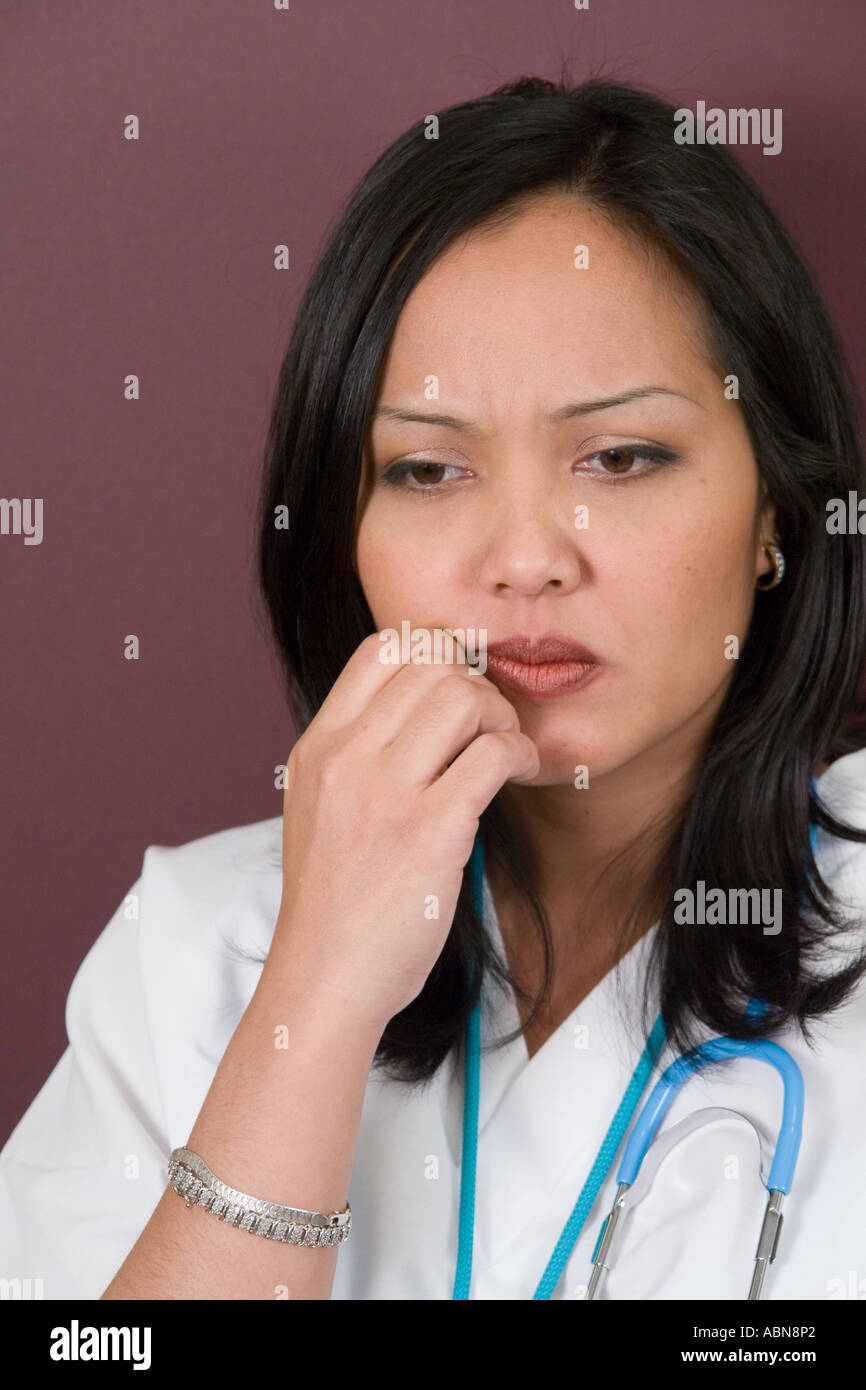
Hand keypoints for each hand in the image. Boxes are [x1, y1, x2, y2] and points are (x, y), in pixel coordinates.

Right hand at [269, 630, 538, 1027]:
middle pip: (431, 664)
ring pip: (464, 697)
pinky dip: (521, 754)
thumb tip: (423, 709)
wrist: (324, 978)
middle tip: (491, 727)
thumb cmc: (334, 903)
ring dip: (501, 716)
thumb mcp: (319, 809)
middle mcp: (345, 758)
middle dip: (477, 686)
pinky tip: (521, 773)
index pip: (381, 648)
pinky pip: (494, 754)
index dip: (435, 654)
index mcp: (318, 747)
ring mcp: (385, 792)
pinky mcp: (430, 830)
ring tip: (505, 753)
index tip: (460, 688)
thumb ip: (356, 756)